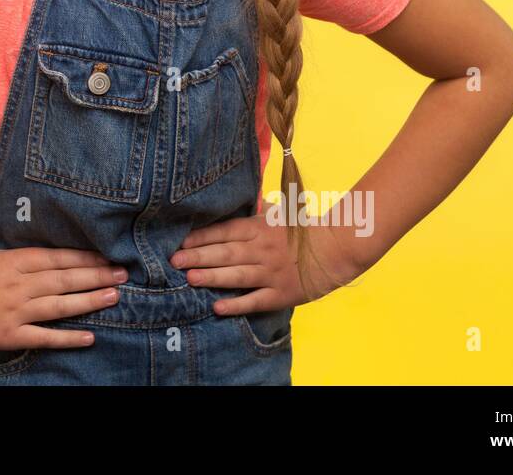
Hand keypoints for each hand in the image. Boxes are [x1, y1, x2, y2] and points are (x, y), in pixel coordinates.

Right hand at [0, 219, 129, 350]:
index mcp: (11, 261)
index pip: (55, 257)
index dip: (83, 257)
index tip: (105, 254)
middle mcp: (19, 284)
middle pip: (65, 279)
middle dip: (96, 275)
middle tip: (123, 273)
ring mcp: (16, 310)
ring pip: (61, 305)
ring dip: (90, 301)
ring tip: (115, 296)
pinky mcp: (9, 334)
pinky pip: (44, 336)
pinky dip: (68, 337)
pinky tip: (90, 336)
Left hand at [170, 199, 363, 315]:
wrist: (338, 248)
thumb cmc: (303, 229)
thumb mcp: (277, 214)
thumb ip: (253, 213)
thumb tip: (230, 205)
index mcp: (261, 228)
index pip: (226, 231)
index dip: (202, 237)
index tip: (180, 242)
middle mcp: (263, 250)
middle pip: (227, 253)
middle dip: (198, 256)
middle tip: (174, 261)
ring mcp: (272, 273)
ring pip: (238, 276)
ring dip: (212, 277)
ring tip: (189, 279)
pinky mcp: (282, 294)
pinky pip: (256, 300)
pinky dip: (237, 304)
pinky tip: (218, 307)